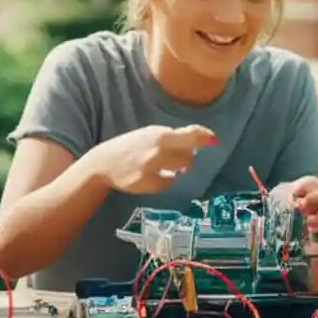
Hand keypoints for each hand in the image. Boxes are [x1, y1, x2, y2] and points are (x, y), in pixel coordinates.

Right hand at [92, 124, 216, 194]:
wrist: (103, 163)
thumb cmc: (131, 146)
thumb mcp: (150, 135)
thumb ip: (173, 137)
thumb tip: (201, 141)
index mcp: (159, 134)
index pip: (189, 134)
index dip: (203, 137)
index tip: (214, 140)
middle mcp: (157, 149)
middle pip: (189, 156)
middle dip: (186, 156)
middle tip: (175, 157)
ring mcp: (152, 167)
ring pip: (181, 169)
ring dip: (178, 168)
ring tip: (164, 165)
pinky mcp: (147, 183)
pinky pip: (168, 182)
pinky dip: (165, 179)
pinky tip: (153, 175)